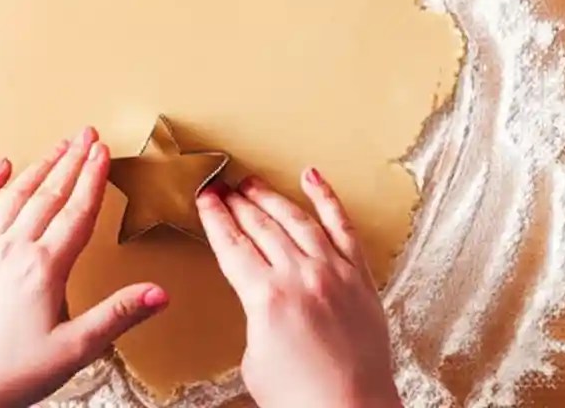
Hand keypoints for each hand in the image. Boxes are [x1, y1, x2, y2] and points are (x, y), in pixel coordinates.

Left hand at [0, 128, 168, 407]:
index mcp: (44, 268)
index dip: (94, 178)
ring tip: (58, 145)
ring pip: (15, 196)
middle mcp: (12, 251)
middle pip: (49, 195)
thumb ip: (118, 316)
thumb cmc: (13, 375)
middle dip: (71, 161)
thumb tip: (159, 293)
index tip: (104, 151)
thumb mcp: (75, 350)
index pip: (77, 212)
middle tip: (87, 133)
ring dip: (39, 166)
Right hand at [196, 169, 401, 407]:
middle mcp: (300, 276)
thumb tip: (262, 293)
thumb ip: (256, 313)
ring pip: (296, 219)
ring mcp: (333, 272)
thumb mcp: (254, 356)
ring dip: (271, 197)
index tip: (206, 199)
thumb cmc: (302, 399)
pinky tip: (312, 178)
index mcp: (266, 297)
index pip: (232, 244)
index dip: (215, 218)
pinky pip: (342, 226)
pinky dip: (327, 198)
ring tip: (253, 183)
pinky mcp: (359, 277)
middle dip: (237, 203)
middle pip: (260, 225)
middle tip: (223, 187)